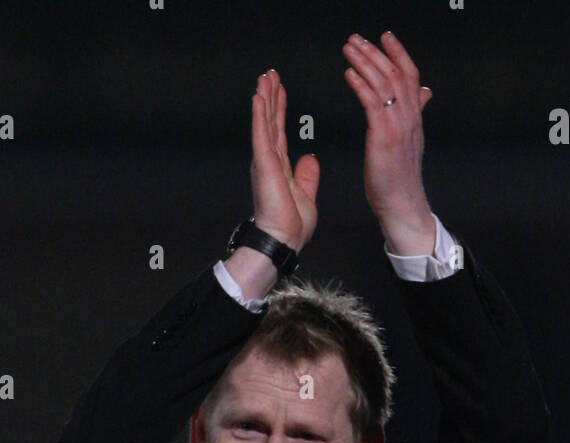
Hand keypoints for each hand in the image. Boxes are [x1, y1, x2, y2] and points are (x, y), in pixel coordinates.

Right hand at [250, 69, 319, 253]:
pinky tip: (258, 97)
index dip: (280, 108)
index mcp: (279, 167)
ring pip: (264, 122)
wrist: (284, 240)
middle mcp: (269, 161)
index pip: (279, 130)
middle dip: (271, 96)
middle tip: (270, 73)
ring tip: (264, 76)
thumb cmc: (291, 226)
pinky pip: (261, 134)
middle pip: (270, 121)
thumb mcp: (306, 195)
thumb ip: (307, 175)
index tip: (279, 89)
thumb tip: (310, 158)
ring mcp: (264, 161)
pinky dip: (259, 114)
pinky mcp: (263, 164)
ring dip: (264, 98)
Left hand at [342, 32, 433, 232]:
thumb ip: (416, 113)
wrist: (402, 205)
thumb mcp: (411, 140)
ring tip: (349, 50)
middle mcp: (409, 117)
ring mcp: (398, 126)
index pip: (410, 75)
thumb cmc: (400, 178)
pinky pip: (372, 103)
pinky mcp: (384, 136)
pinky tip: (349, 74)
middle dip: (375, 52)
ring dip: (364, 63)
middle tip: (356, 38)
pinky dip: (360, 85)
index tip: (385, 36)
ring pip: (383, 83)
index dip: (399, 53)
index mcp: (415, 117)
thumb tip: (424, 93)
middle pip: (395, 74)